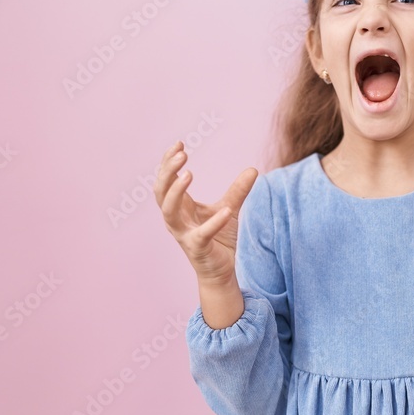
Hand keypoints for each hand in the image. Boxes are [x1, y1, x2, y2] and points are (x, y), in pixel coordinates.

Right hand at [153, 141, 258, 284]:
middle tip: (181, 154)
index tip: (179, 144)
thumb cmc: (219, 238)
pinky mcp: (197, 248)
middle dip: (167, 172)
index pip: (166, 180)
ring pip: (168, 211)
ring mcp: (184, 234)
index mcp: (180, 207)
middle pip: (160, 192)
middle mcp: (176, 219)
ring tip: (189, 173)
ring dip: (176, 192)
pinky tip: (225, 211)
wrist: (221, 270)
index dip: (168, 162)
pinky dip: (213, 223)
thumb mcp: (229, 209)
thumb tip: (253, 169)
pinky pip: (202, 234)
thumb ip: (238, 190)